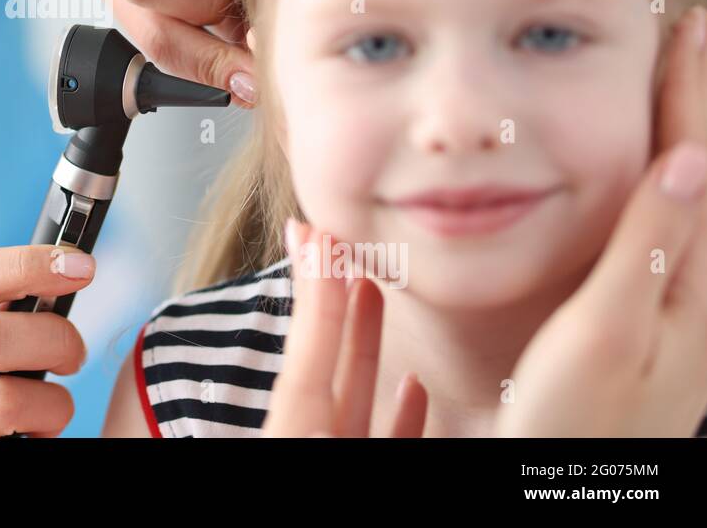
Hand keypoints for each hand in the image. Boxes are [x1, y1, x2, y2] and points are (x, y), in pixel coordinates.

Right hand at [0, 245, 93, 436]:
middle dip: (52, 338)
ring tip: (55, 407)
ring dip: (53, 401)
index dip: (29, 264)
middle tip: (74, 354)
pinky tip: (37, 433)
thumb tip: (57, 278)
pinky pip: (8, 441)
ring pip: (4, 398)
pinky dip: (41, 432)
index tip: (81, 266)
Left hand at [262, 220, 428, 436]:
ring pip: (356, 392)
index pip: (306, 352)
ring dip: (364, 339)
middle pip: (321, 355)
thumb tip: (316, 430)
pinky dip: (401, 413)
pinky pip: (388, 440)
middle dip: (328, 295)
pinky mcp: (372, 475)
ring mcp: (342, 451)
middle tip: (330, 236)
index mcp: (292, 431)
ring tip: (371, 287)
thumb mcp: (301, 456)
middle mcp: (311, 433)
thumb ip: (312, 438)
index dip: (315, 291)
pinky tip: (414, 384)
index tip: (313, 232)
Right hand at [496, 5, 706, 435]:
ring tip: (681, 86)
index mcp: (688, 280)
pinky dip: (672, 178)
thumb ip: (649, 246)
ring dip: (688, 133)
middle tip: (691, 36)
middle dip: (696, 101)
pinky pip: (681, 225)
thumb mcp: (609, 332)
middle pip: (704, 170)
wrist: (574, 480)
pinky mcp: (666, 318)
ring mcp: (685, 305)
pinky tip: (660, 173)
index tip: (687, 27)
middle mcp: (698, 286)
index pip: (694, 161)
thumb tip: (689, 158)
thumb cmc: (578, 414)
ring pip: (696, 195)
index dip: (689, 93)